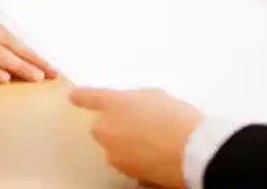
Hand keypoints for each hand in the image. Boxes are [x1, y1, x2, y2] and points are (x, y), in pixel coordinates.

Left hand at [68, 87, 202, 187]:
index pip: (88, 97)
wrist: (192, 150)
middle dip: (114, 124)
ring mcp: (113, 152)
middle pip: (100, 126)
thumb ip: (134, 100)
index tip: (74, 96)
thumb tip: (130, 107)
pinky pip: (124, 160)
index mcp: (113, 104)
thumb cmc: (177, 117)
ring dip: (124, 142)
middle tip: (139, 122)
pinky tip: (154, 154)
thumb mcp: (155, 96)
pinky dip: (134, 157)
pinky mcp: (123, 171)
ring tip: (152, 140)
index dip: (81, 97)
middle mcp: (106, 128)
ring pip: (112, 145)